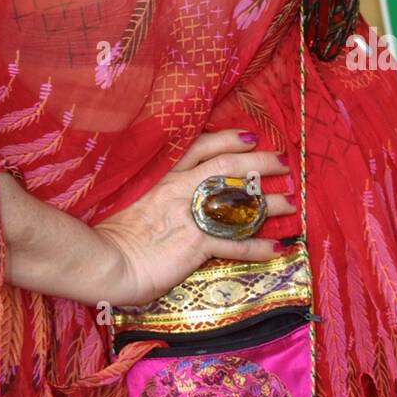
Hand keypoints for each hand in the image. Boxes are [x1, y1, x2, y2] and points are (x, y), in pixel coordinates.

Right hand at [93, 130, 293, 309]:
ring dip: (270, 203)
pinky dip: (260, 246)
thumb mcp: (134, 195)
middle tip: (284, 164)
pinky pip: (236, 244)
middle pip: (229, 167)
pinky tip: (278, 247)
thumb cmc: (114, 230)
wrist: (105, 258)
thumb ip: (158, 186)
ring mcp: (191, 214)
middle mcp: (181, 187)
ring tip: (291, 204)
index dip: (230, 139)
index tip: (252, 137)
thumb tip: (177, 187)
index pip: (203, 146)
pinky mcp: (196, 244)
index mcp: (164, 173)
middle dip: (261, 163)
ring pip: (239, 202)